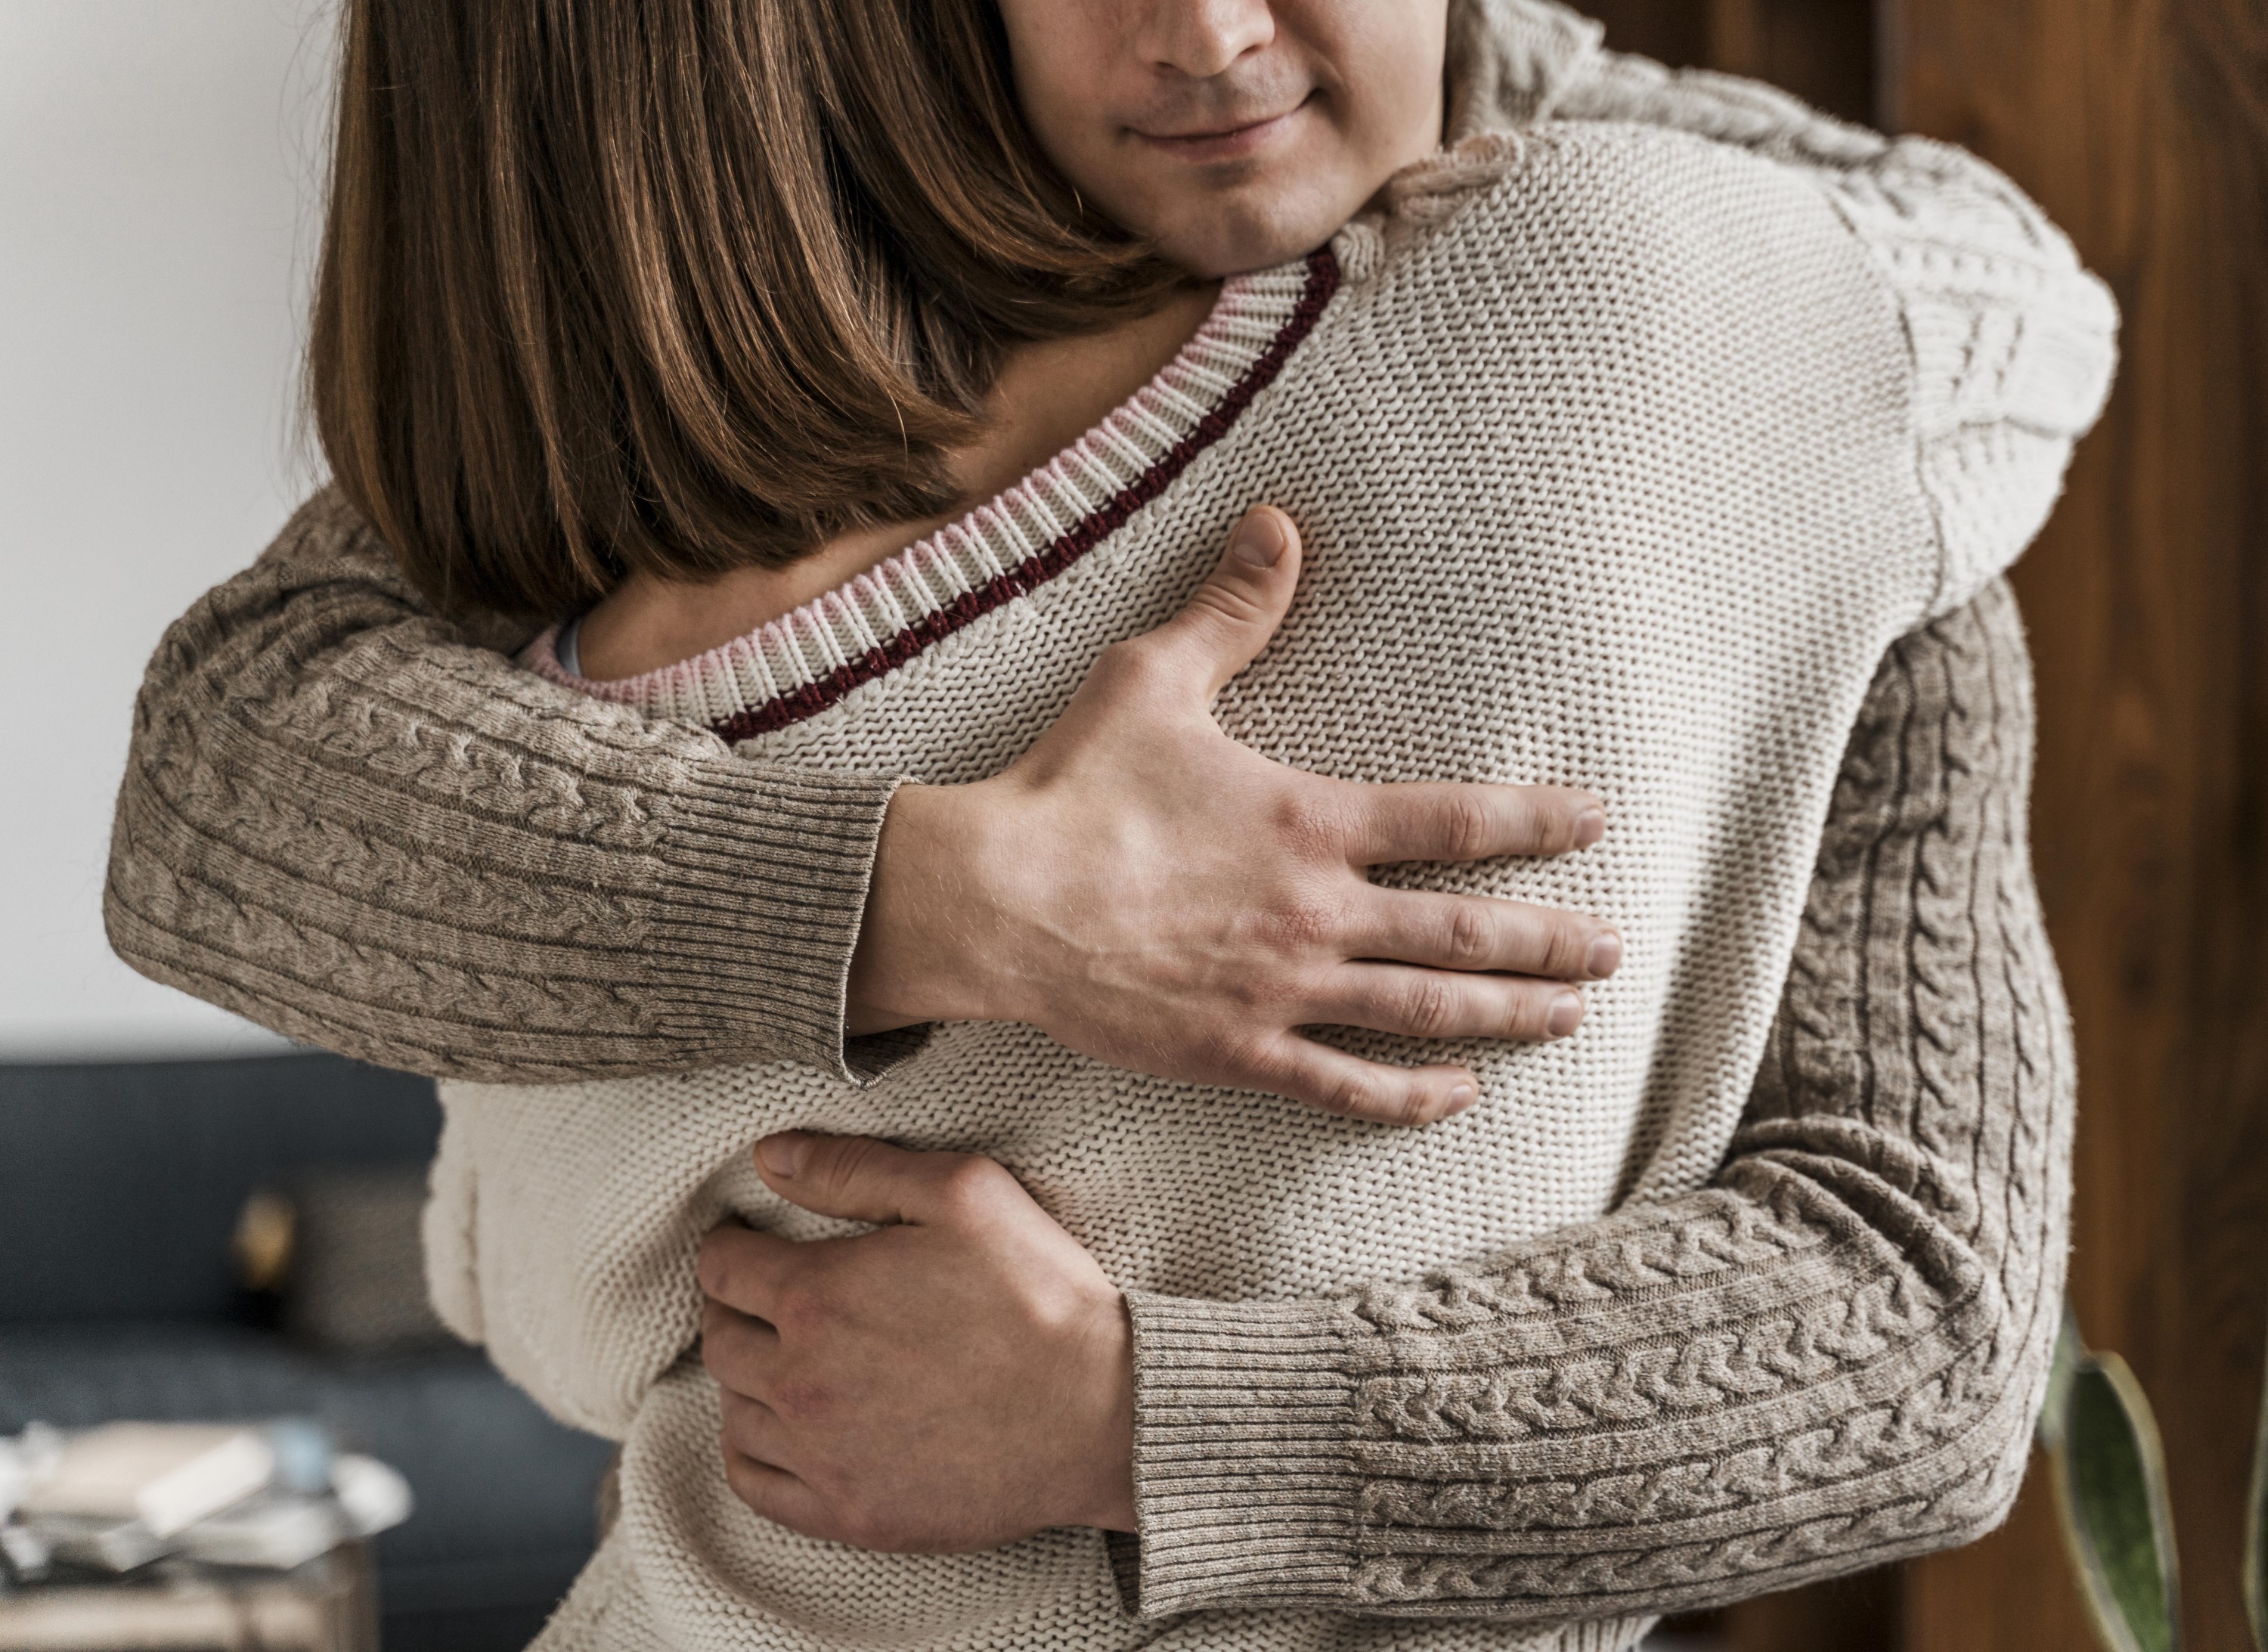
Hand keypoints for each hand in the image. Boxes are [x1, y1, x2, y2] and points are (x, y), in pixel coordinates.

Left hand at [698, 1132, 1135, 1552]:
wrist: (1103, 1414)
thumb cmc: (1041, 1294)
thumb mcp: (962, 1192)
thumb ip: (855, 1168)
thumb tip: (769, 1156)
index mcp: (819, 1297)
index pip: (723, 1267)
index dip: (731, 1243)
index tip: (747, 1239)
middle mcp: (803, 1381)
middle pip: (720, 1337)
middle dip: (734, 1305)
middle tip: (765, 1292)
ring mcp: (822, 1456)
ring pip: (733, 1410)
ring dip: (745, 1375)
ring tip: (780, 1354)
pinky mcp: (849, 1513)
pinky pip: (755, 1484)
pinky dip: (750, 1449)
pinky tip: (779, 1427)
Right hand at [848, 505, 1620, 1125]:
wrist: (995, 903)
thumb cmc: (1071, 787)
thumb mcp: (1153, 679)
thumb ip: (1231, 610)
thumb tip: (1279, 523)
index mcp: (1312, 820)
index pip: (1458, 820)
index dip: (1537, 821)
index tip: (1594, 823)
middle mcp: (1319, 911)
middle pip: (1468, 931)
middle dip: (1551, 941)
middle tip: (1609, 948)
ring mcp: (1285, 990)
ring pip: (1428, 1009)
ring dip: (1509, 1014)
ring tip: (1568, 1016)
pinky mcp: (1239, 1053)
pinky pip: (1346, 1085)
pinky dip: (1411, 1095)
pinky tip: (1458, 1094)